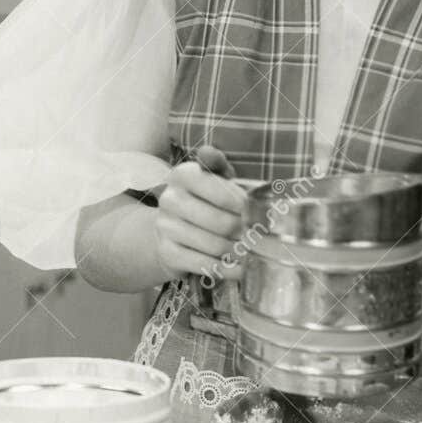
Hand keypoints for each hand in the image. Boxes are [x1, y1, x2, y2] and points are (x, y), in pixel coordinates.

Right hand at [152, 160, 247, 280]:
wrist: (170, 230)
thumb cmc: (202, 201)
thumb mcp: (212, 178)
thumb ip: (218, 165)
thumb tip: (209, 152)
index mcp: (182, 175)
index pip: (222, 192)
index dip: (244, 207)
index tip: (254, 213)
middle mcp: (170, 199)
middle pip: (222, 222)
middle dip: (244, 232)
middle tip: (255, 236)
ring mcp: (166, 227)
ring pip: (215, 245)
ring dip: (238, 252)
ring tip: (248, 251)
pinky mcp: (167, 253)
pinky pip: (205, 265)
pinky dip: (227, 270)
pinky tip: (240, 270)